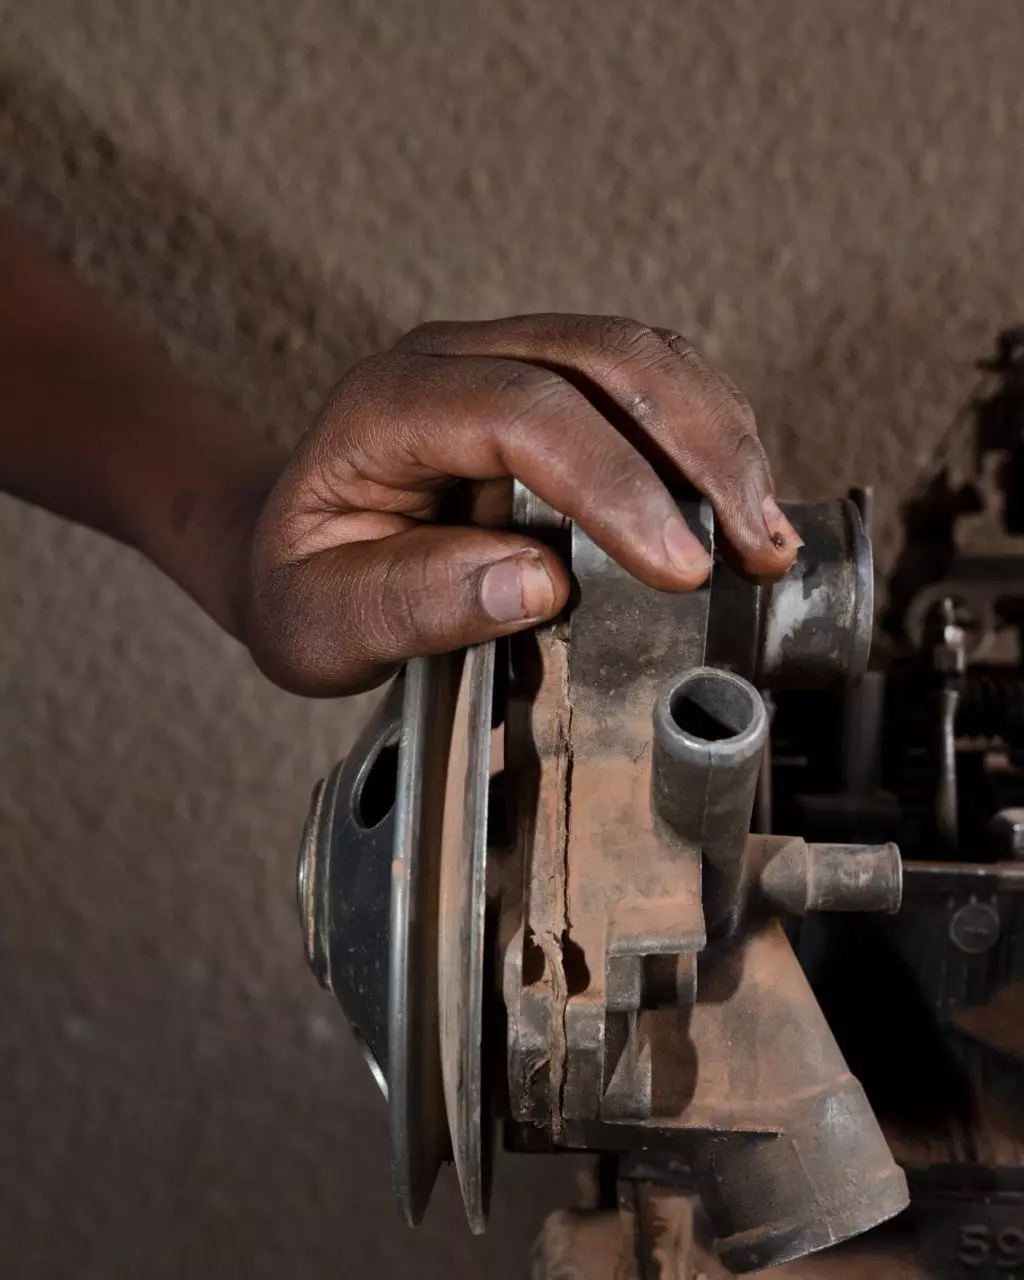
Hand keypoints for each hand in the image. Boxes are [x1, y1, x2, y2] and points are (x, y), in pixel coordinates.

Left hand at [244, 314, 801, 694]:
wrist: (293, 548)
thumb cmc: (303, 587)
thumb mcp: (320, 623)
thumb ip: (411, 601)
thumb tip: (539, 583)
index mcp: (386, 407)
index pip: (521, 411)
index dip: (613, 483)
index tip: (678, 569)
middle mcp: (452, 359)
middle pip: (605, 357)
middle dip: (699, 450)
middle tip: (753, 548)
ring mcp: (505, 357)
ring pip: (642, 354)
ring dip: (720, 436)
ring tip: (763, 533)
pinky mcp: (550, 381)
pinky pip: (647, 378)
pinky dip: (706, 432)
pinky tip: (735, 499)